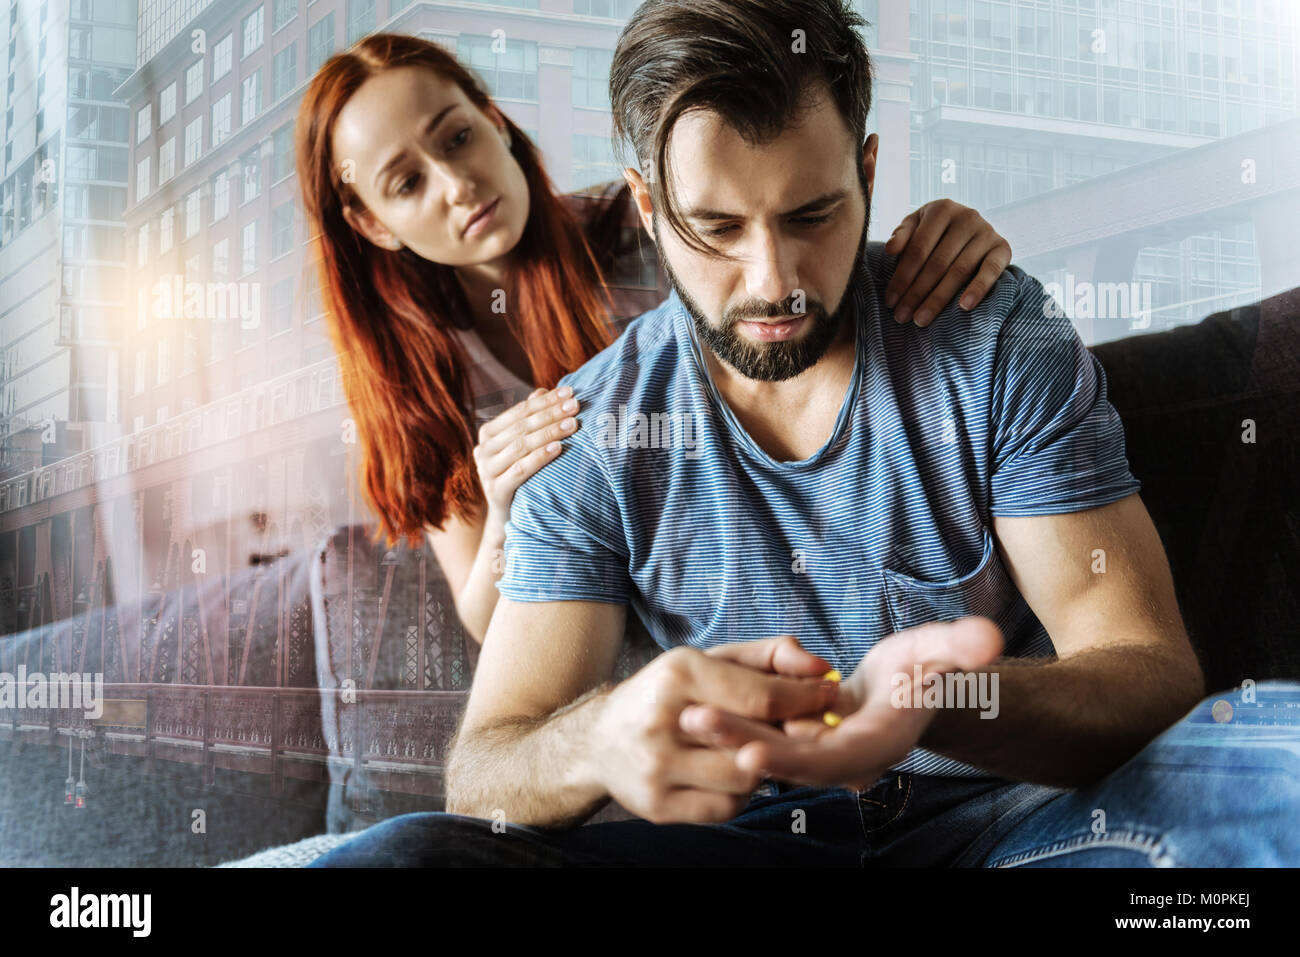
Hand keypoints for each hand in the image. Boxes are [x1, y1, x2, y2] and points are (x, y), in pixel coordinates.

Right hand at [473, 385, 579, 528]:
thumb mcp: (524, 447)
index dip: (545, 401)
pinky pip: (520, 470)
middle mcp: (483, 451)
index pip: (520, 412)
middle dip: (551, 414)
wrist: (509, 517)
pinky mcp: (495, 491)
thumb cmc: (521, 475)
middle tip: (576, 405)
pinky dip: (540, 457)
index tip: (569, 392)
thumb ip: (530, 420)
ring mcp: (486, 471)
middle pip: (522, 427)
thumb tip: (543, 390)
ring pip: (521, 446)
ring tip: (573, 424)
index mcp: (488, 434)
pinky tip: (558, 448)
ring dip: (549, 432)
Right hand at [589, 636, 838, 823]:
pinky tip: (726, 775)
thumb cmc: (668, 695)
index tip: (829, 698)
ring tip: (750, 751)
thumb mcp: (709, 660)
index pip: (761, 696)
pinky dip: (737, 794)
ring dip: (759, 768)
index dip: (805, 700)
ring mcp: (658, 767)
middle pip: (756, 742)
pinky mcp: (657, 805)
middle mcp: (664, 719)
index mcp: (679, 673)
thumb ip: (769, 656)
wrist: (598, 742)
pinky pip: (725, 808)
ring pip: (745, 779)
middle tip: (800, 728)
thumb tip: (823, 667)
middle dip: (785, 736)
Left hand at [679, 617, 1003, 790]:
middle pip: (786, 759)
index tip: (749, 755)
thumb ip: (960, 648)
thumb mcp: (941, 653)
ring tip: (684, 713)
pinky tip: (696, 706)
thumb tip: (986, 639)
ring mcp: (819, 751)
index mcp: (876, 746)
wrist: (910, 689)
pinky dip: (733, 724)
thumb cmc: (927, 670)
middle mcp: (843, 759)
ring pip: (768, 746)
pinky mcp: (800, 739)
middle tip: (694, 723)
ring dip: (727, 734)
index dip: (791, 760)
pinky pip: (763, 734)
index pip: (828, 761)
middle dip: (739, 744)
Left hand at [883, 199, 1012, 325]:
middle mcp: (967, 216)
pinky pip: (990, 271)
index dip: (902, 277)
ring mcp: (987, 231)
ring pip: (959, 271)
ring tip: (921, 320)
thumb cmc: (936, 232)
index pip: (918, 249)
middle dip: (916, 293)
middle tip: (902, 316)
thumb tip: (891, 249)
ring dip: (938, 299)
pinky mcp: (1003, 247)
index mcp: (941, 209)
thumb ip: (902, 236)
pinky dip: (978, 288)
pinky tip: (964, 306)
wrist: (972, 230)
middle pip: (937, 263)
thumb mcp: (916, 226)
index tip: (890, 301)